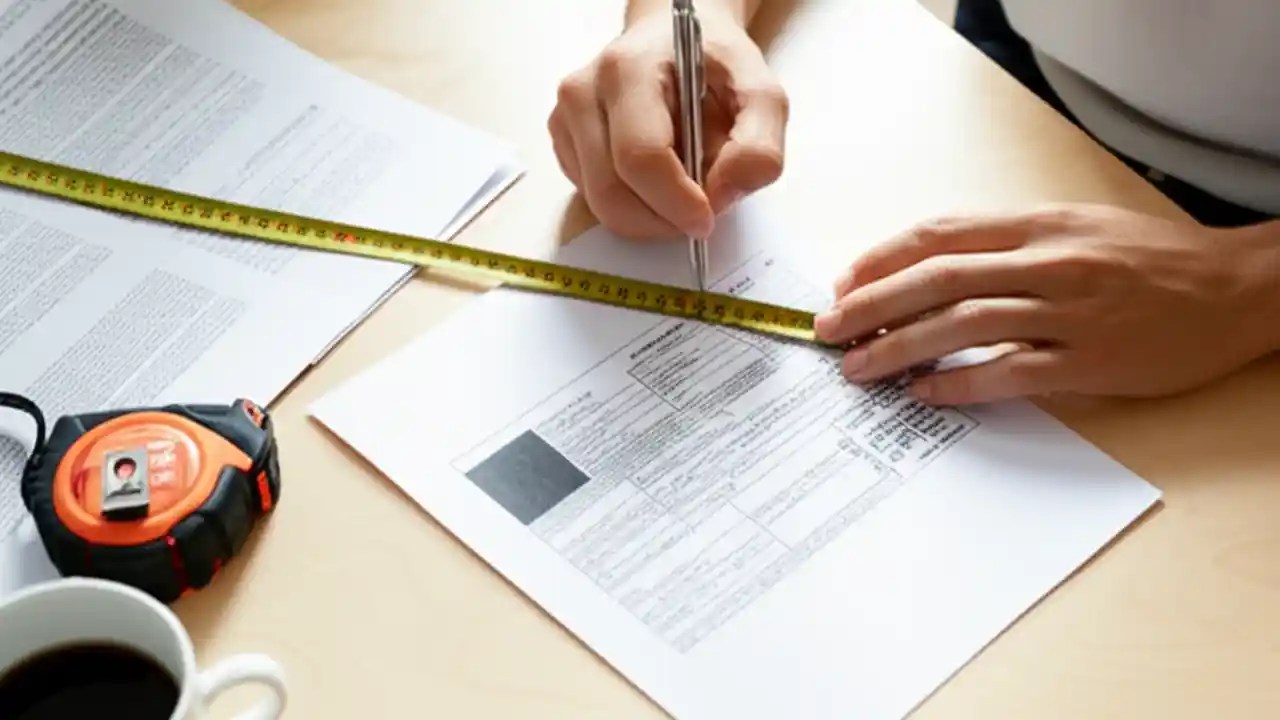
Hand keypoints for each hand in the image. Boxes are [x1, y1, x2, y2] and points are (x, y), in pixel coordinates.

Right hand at [548, 10, 787, 239]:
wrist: (672, 43)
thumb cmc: (712, 64)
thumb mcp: (760, 92)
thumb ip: (759, 146)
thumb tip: (723, 195)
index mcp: (629, 70)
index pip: (640, 156)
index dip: (675, 201)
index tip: (706, 219)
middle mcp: (584, 93)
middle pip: (611, 192)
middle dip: (661, 221)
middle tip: (699, 216)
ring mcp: (566, 120)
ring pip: (599, 205)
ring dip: (649, 217)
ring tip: (682, 187)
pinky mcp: (563, 143)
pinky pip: (594, 201)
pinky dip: (632, 206)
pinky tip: (656, 179)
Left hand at [814, 205, 1279, 404]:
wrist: (1236, 289)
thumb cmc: (1149, 257)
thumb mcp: (1076, 227)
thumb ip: (1008, 243)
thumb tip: (931, 268)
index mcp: (1040, 225)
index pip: (940, 234)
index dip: (882, 259)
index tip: (843, 283)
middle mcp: (1049, 262)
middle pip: (938, 278)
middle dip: (873, 304)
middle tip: (828, 329)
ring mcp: (1070, 312)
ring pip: (964, 325)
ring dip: (901, 348)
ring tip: (858, 368)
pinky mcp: (1090, 361)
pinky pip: (1010, 373)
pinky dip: (960, 384)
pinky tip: (923, 394)